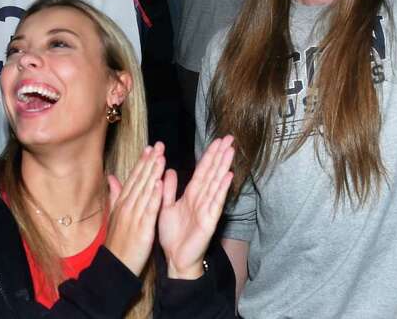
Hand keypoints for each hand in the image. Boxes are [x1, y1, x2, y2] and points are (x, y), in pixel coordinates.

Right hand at [105, 143, 164, 275]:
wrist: (115, 265)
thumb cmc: (118, 241)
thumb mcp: (115, 215)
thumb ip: (115, 195)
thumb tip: (111, 177)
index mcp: (123, 203)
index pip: (134, 178)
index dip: (142, 162)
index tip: (150, 147)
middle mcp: (127, 206)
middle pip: (140, 180)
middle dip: (150, 161)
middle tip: (159, 145)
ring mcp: (134, 216)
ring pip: (145, 190)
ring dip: (153, 173)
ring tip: (161, 157)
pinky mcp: (142, 228)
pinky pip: (149, 210)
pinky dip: (153, 196)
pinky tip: (159, 184)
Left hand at [158, 136, 234, 279]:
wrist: (175, 259)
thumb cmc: (172, 236)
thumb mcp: (166, 207)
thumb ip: (169, 189)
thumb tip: (169, 170)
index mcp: (191, 195)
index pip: (202, 171)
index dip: (209, 155)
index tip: (217, 141)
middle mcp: (201, 199)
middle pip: (212, 173)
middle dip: (220, 155)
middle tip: (229, 138)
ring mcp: (207, 208)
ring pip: (216, 183)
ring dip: (223, 167)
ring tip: (230, 151)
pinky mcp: (209, 220)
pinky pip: (216, 202)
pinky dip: (222, 189)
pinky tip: (228, 176)